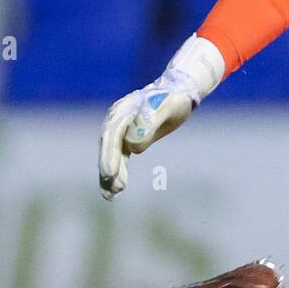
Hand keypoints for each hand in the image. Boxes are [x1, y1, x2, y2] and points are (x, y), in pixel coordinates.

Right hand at [98, 35, 223, 199]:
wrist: (180, 91)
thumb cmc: (175, 99)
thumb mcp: (167, 108)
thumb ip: (150, 123)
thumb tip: (132, 146)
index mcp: (125, 111)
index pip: (112, 136)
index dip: (110, 155)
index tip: (110, 174)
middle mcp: (118, 120)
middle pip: (108, 147)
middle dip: (108, 168)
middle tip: (111, 189)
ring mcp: (121, 129)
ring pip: (112, 154)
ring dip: (111, 175)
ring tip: (111, 196)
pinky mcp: (128, 138)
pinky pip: (121, 157)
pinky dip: (119, 172)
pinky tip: (118, 189)